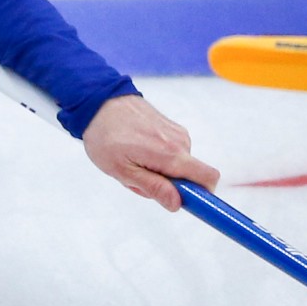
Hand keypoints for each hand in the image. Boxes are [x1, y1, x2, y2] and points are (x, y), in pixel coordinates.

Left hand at [82, 95, 220, 211]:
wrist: (98, 102)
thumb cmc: (105, 137)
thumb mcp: (122, 170)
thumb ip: (153, 187)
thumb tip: (177, 203)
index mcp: (171, 155)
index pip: (208, 178)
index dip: (204, 195)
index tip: (185, 202)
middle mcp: (181, 142)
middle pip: (189, 176)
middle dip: (169, 185)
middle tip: (137, 177)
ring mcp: (177, 132)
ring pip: (178, 165)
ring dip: (158, 171)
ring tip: (131, 160)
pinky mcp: (171, 127)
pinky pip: (172, 152)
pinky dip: (156, 157)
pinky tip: (135, 149)